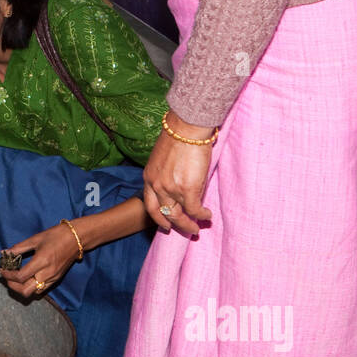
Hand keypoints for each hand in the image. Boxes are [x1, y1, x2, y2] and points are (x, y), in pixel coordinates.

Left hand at [0, 222, 81, 298]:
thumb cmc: (56, 235)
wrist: (77, 238)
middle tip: (6, 276)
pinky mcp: (56, 280)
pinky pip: (41, 290)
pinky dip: (31, 287)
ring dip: (21, 288)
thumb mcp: (35, 239)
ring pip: (33, 293)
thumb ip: (19, 248)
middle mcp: (47, 273)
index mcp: (41, 261)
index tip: (1, 270)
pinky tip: (27, 278)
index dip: (8, 275)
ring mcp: (53, 278)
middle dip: (12, 286)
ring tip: (15, 278)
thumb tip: (4, 252)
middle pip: (25, 291)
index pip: (20, 276)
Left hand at [142, 112, 214, 235]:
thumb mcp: (163, 156)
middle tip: (185, 230)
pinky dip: (202, 215)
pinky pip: (195, 210)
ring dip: (189, 225)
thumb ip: (167, 172)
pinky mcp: (187, 189)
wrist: (186, 127)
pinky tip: (207, 215)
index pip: (150, 204)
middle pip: (163, 213)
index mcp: (149, 176)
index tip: (165, 224)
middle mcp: (157, 186)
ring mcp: (171, 189)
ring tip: (197, 228)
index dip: (158, 216)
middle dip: (174, 225)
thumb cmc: (178, 135)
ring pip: (178, 216)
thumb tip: (179, 182)